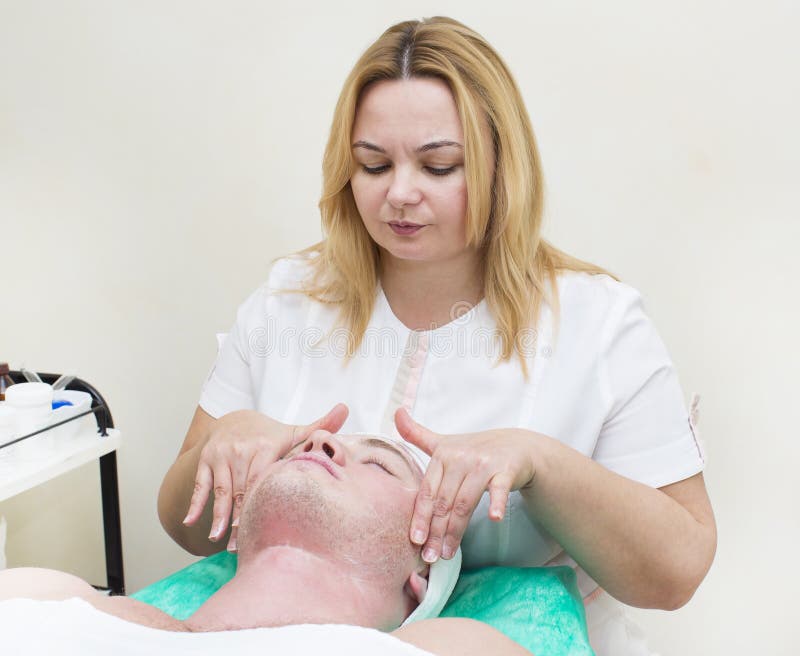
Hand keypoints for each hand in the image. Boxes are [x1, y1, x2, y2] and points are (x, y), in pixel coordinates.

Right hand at [184, 404, 348, 550]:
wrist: (235, 419)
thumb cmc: (271, 435)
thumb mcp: (294, 431)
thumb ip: (321, 426)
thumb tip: (345, 408)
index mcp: (264, 446)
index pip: (262, 478)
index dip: (261, 500)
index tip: (264, 522)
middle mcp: (240, 450)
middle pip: (241, 490)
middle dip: (240, 518)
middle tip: (241, 546)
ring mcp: (221, 456)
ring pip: (221, 491)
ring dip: (218, 516)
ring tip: (219, 539)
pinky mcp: (206, 461)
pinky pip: (200, 485)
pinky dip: (195, 504)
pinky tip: (190, 522)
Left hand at [395, 407, 537, 562]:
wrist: (517, 445)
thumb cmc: (476, 449)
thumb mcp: (445, 442)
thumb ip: (418, 434)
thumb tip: (396, 412)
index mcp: (443, 455)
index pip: (427, 491)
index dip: (419, 516)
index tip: (415, 540)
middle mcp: (461, 458)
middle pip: (444, 502)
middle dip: (435, 532)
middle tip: (430, 557)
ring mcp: (483, 464)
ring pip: (465, 502)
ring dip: (456, 530)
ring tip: (448, 553)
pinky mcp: (506, 471)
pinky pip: (499, 489)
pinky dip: (497, 502)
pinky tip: (494, 518)